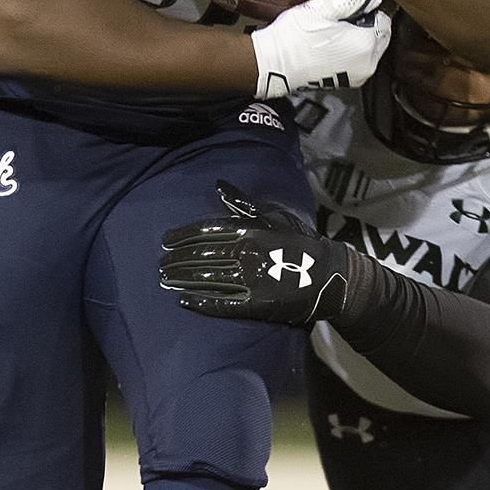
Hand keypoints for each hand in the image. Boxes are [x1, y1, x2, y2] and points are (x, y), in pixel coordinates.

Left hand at [160, 181, 355, 323]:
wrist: (329, 275)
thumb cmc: (300, 242)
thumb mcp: (274, 215)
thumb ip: (244, 204)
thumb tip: (219, 186)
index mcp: (250, 230)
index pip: (207, 231)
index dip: (183, 236)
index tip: (165, 241)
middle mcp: (247, 253)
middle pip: (202, 255)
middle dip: (177, 259)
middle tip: (161, 264)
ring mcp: (251, 279)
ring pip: (208, 278)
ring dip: (183, 279)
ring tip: (165, 280)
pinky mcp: (256, 303)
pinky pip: (223, 303)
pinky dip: (201, 302)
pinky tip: (184, 301)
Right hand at [247, 0, 391, 98]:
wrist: (274, 63)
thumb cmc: (296, 36)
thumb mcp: (324, 8)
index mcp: (367, 44)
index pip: (384, 20)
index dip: (374, 7)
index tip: (363, 0)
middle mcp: (368, 64)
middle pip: (380, 37)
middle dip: (370, 23)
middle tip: (350, 12)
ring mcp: (358, 76)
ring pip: (370, 50)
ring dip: (362, 37)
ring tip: (340, 27)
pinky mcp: (346, 82)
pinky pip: (359, 61)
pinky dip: (353, 50)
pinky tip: (335, 41)